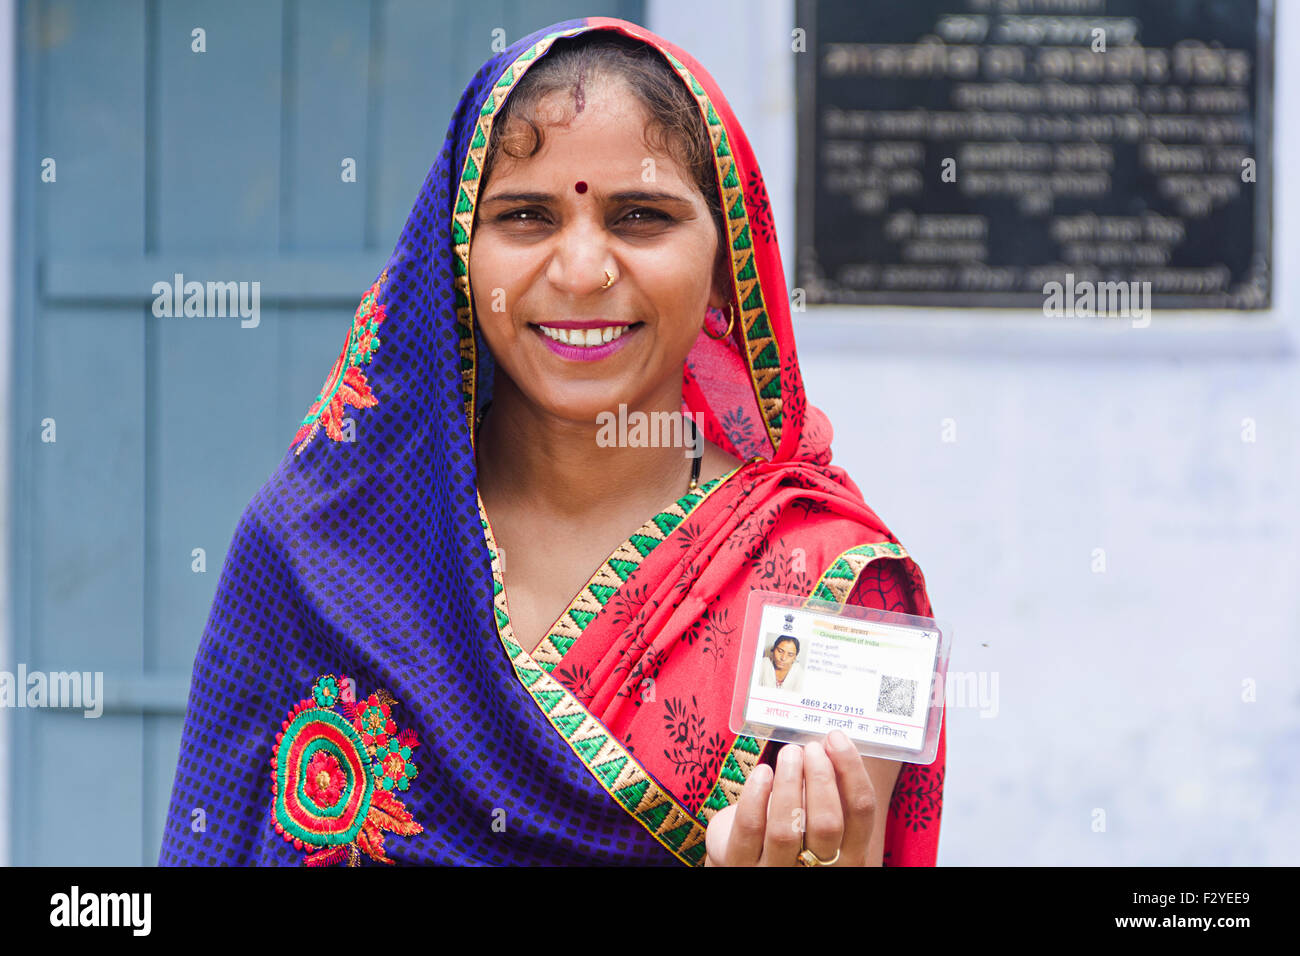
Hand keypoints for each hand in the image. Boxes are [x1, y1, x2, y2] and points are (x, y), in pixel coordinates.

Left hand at [703, 729, 875, 865]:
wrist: (750, 865)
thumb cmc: (793, 831)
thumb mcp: (818, 818)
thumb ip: (829, 789)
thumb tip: (831, 741)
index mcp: (849, 855)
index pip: (861, 813)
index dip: (852, 770)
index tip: (837, 738)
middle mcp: (819, 870)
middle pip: (827, 824)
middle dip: (820, 777)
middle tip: (811, 747)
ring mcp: (777, 872)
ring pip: (786, 830)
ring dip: (788, 783)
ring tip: (789, 753)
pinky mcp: (740, 866)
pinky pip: (749, 830)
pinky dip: (756, 796)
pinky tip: (762, 772)